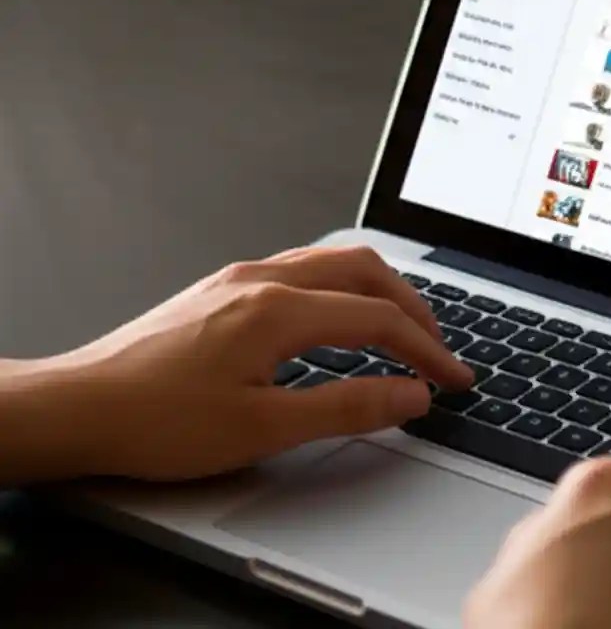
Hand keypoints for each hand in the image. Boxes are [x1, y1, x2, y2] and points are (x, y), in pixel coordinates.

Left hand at [0, 246, 471, 483]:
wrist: (77, 407)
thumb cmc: (157, 420)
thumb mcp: (265, 427)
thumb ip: (348, 407)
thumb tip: (408, 396)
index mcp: (279, 310)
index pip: (380, 320)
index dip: (428, 351)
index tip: (453, 379)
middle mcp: (262, 280)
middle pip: (364, 272)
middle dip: (414, 307)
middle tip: (438, 347)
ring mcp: (238, 279)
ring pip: (331, 262)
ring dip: (378, 292)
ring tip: (401, 328)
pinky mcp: (220, 290)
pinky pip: (300, 270)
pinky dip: (340, 290)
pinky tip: (338, 320)